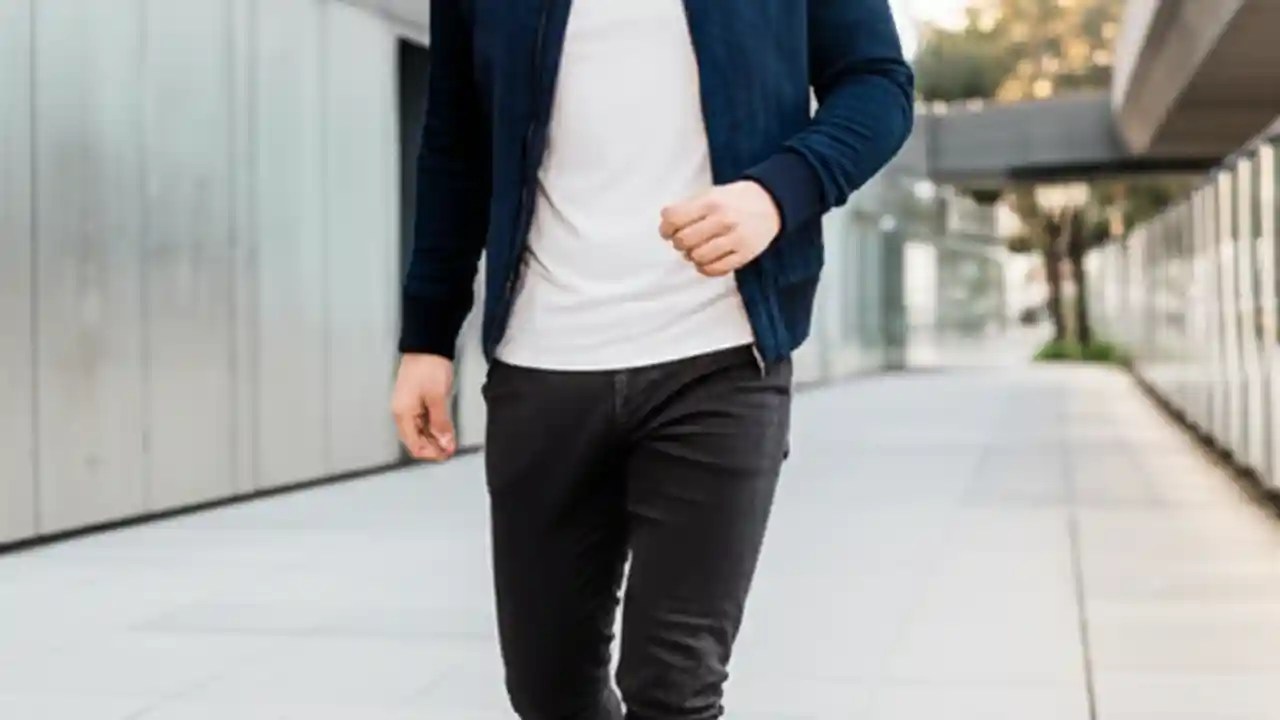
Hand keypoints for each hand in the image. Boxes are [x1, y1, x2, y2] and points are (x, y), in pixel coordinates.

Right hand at [391, 354, 457, 460]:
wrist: (427, 345)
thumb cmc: (428, 366)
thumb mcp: (437, 398)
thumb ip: (441, 423)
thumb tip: (445, 443)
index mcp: (403, 414)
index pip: (414, 445)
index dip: (431, 453)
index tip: (447, 453)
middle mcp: (402, 413)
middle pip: (415, 440)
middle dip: (433, 447)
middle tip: (450, 449)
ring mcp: (408, 406)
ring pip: (420, 432)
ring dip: (434, 438)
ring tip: (450, 440)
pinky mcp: (415, 400)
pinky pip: (423, 421)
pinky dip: (433, 427)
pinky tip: (444, 428)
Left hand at [660, 181, 781, 276]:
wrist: (773, 203)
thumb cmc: (736, 199)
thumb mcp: (712, 193)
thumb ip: (689, 208)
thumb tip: (667, 228)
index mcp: (711, 201)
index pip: (674, 219)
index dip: (666, 228)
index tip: (668, 231)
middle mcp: (723, 220)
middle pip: (683, 241)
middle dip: (678, 243)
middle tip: (684, 241)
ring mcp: (735, 239)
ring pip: (698, 257)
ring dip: (692, 256)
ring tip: (697, 250)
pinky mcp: (745, 255)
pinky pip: (715, 269)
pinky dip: (705, 268)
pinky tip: (707, 260)